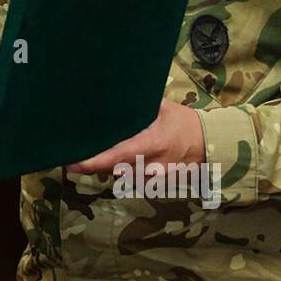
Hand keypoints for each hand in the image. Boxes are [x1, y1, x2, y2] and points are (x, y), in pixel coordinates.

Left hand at [66, 98, 204, 174]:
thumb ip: (137, 106)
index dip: (93, 162)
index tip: (72, 163)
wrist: (209, 144)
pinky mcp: (156, 186)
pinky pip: (131, 180)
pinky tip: (120, 158)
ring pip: (120, 175)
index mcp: (153, 144)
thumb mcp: (161, 108)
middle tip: (75, 151)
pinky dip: (122, 170)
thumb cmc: (182, 122)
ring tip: (96, 152)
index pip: (117, 156)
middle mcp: (152, 166)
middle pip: (113, 168)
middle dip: (95, 161)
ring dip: (109, 165)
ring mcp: (154, 179)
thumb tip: (109, 94)